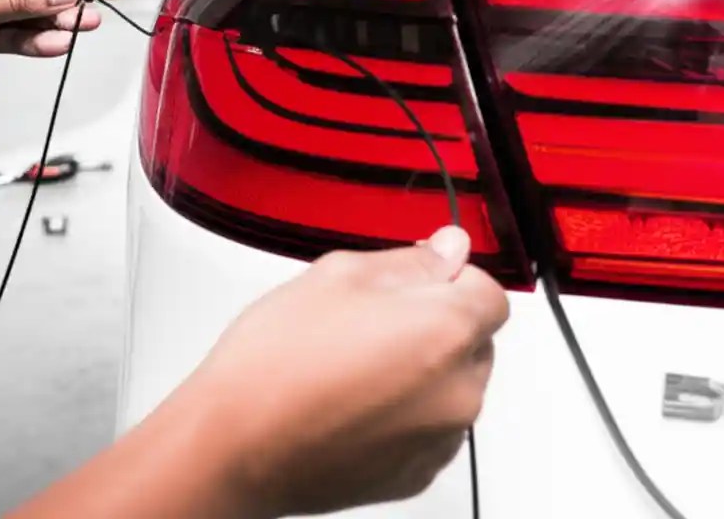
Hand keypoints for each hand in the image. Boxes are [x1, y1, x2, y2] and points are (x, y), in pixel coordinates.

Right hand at [191, 226, 508, 516]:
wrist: (233, 447)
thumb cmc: (274, 366)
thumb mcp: (338, 277)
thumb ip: (409, 261)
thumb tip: (447, 250)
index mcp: (446, 332)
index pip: (490, 293)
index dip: (453, 280)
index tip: (419, 280)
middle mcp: (457, 392)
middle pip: (474, 342)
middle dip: (437, 326)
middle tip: (372, 322)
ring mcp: (439, 439)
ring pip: (452, 387)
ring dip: (422, 372)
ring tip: (353, 366)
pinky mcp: (416, 473)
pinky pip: (429, 430)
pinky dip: (405, 414)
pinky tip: (353, 402)